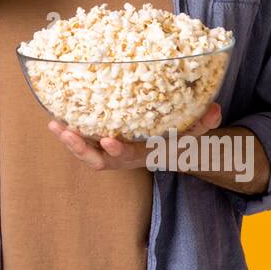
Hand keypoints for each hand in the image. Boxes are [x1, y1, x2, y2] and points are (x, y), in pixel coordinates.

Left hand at [48, 103, 222, 169]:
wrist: (168, 149)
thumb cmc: (179, 138)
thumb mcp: (194, 132)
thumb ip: (204, 123)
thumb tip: (216, 108)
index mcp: (145, 155)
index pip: (130, 156)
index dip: (118, 151)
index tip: (109, 140)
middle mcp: (124, 157)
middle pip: (98, 161)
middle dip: (82, 149)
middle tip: (67, 133)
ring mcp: (111, 152)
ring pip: (86, 153)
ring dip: (69, 141)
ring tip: (54, 125)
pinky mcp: (101, 143)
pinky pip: (82, 141)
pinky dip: (68, 132)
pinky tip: (55, 117)